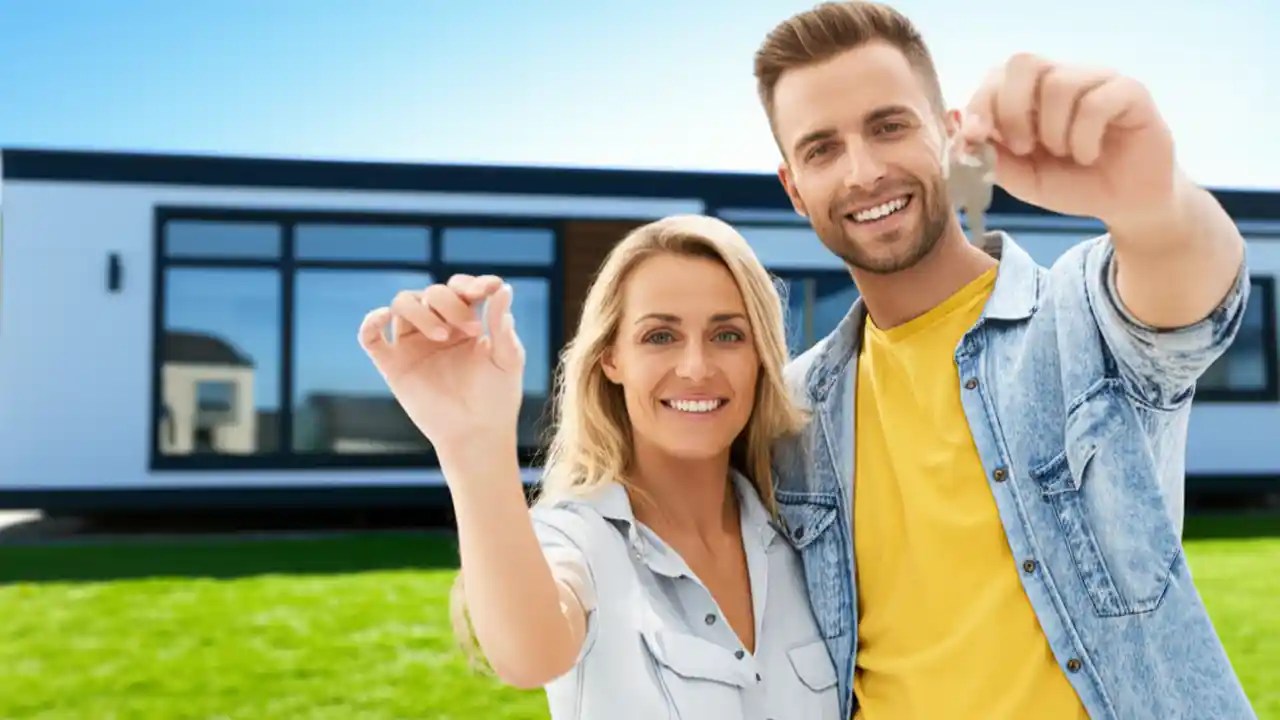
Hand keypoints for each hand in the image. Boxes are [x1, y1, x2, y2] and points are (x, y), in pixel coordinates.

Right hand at [358, 274, 524, 454]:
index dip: (472, 283)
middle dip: (451, 303)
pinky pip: (370, 336)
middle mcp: (436, 326)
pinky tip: (382, 316)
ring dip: (422, 311)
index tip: (489, 288)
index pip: (460, 288)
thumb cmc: (496, 398)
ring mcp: (413, 344)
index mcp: (465, 320)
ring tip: (444, 336)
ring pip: (402, 304)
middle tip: (472, 328)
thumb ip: (502, 324)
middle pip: (432, 292)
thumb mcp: (507, 358)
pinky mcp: (393, 365)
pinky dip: (370, 322)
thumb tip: (504, 288)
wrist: (476, 434)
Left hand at [961, 53, 1177, 227]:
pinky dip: (1084, 137)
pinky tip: (1089, 156)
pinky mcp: (1130, 92)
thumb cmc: (1072, 185)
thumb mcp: (1023, 179)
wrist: (1125, 204)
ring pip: (1059, 83)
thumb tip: (961, 136)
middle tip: (1024, 148)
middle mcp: (1062, 78)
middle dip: (1012, 110)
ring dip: (1054, 131)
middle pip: (1023, 63)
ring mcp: (1097, 80)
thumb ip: (992, 158)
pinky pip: (1097, 100)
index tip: (975, 136)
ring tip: (1066, 154)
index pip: (997, 76)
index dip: (980, 103)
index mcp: (1031, 95)